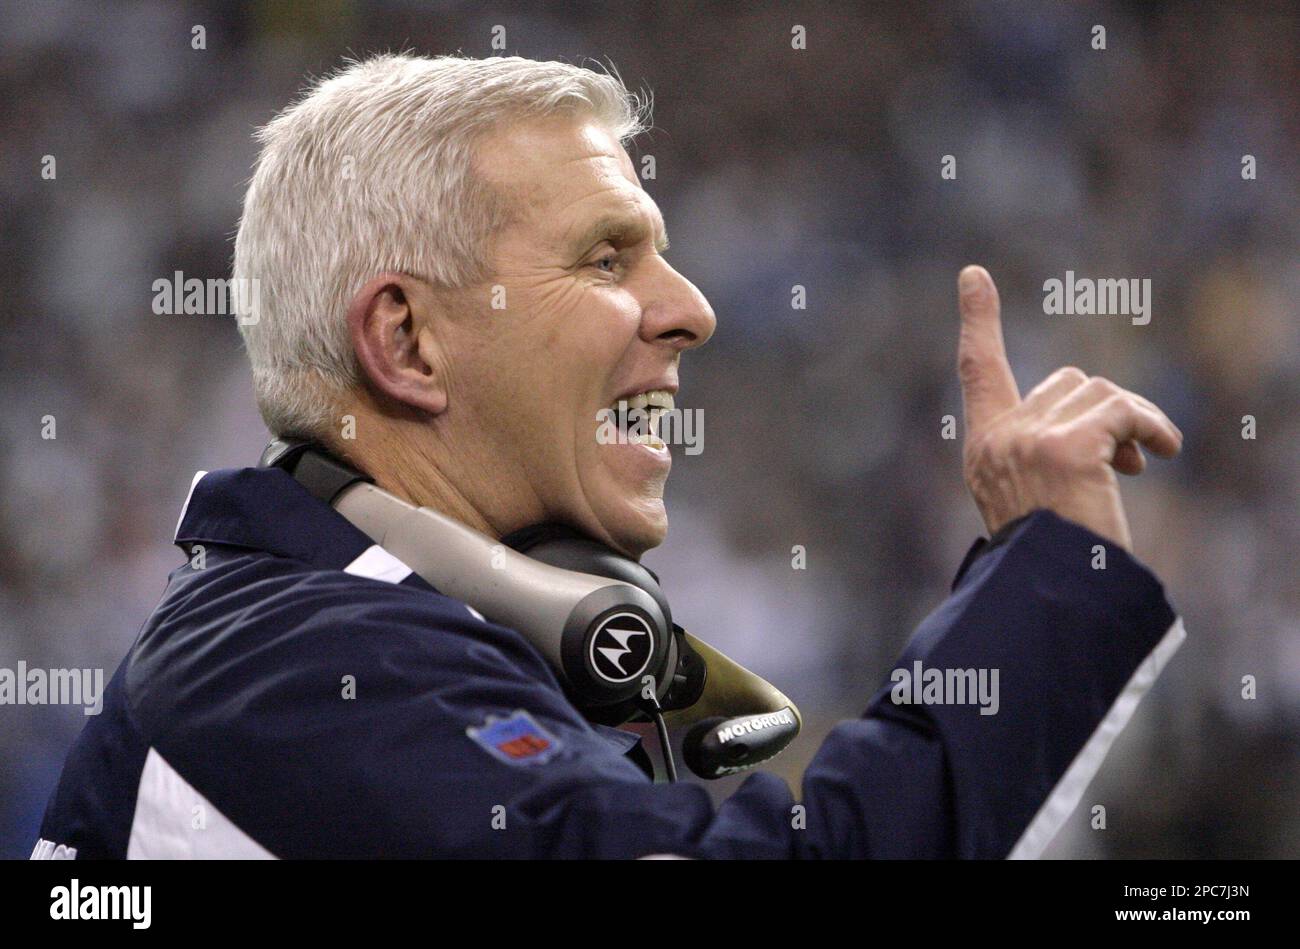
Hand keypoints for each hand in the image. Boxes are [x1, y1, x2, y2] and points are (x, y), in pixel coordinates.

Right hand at [956, 265, 1181, 551]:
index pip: (976, 371)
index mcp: (984, 449)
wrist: (1051, 598)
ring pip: (1099, 392)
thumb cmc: (1052, 559)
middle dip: (1105, 410)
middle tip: (1129, 458)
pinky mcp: (1066, 448)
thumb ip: (1050, 450)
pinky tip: (1165, 452)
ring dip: (1132, 422)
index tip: (973, 274)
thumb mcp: (1034, 498)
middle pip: (1067, 380)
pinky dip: (1152, 426)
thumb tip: (1112, 416)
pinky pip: (1124, 410)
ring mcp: (1029, 440)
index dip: (977, 321)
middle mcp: (998, 438)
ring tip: (1140, 466)